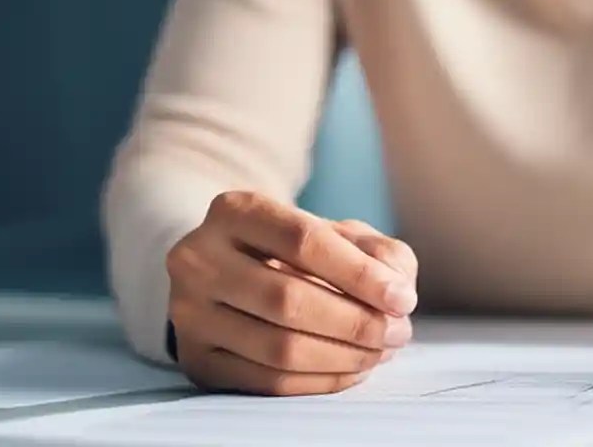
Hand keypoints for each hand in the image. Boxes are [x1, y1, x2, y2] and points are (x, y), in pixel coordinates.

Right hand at [166, 192, 418, 395]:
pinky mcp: (196, 360)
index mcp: (233, 211)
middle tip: (399, 332)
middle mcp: (198, 259)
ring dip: (344, 356)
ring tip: (381, 351)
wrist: (227, 273)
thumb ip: (376, 252)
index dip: (360, 274)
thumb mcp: (337, 234)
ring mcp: (189, 313)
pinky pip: (268, 382)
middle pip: (287, 299)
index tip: (403, 299)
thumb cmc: (293, 251)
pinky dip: (321, 382)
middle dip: (357, 322)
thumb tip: (397, 289)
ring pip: (278, 348)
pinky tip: (353, 369)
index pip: (302, 240)